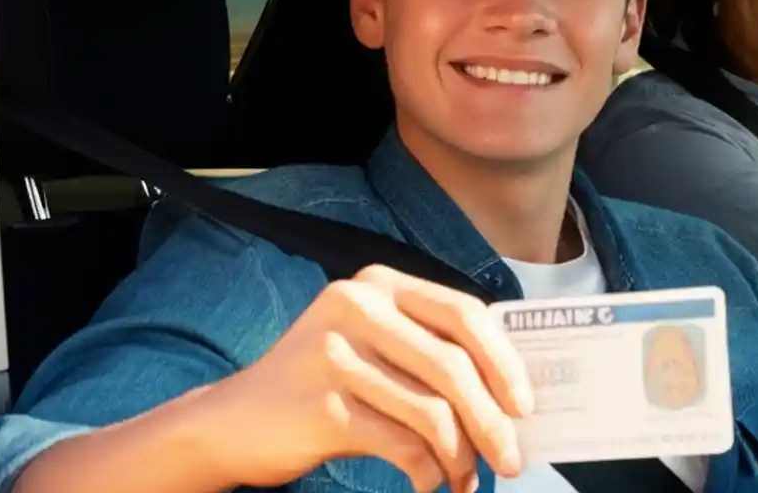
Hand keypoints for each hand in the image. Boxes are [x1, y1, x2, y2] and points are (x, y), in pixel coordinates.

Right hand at [192, 264, 533, 491]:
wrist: (231, 423)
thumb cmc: (326, 389)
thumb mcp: (375, 351)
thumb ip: (430, 354)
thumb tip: (511, 399)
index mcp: (379, 284)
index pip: (464, 314)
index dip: (504, 362)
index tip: (526, 407)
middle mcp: (356, 305)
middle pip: (453, 365)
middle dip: (493, 420)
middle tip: (512, 461)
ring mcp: (333, 352)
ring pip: (431, 410)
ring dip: (461, 456)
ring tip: (467, 480)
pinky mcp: (320, 403)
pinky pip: (400, 443)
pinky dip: (427, 471)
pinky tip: (431, 484)